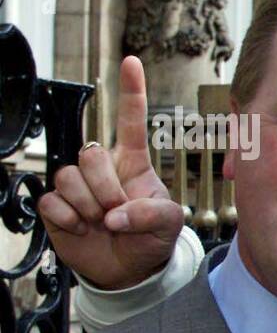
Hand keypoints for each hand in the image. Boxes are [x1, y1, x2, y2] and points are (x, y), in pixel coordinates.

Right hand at [37, 56, 183, 289]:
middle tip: (117, 212)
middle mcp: (103, 169)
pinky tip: (82, 228)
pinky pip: (51, 201)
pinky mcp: (56, 206)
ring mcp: (77, 186)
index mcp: (133, 164)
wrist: (129, 270)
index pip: (130, 122)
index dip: (131, 92)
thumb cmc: (152, 239)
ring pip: (69, 177)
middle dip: (106, 188)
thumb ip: (153, 213)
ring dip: (89, 205)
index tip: (131, 62)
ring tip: (102, 222)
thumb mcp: (169, 224)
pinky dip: (68, 219)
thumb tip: (117, 215)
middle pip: (91, 154)